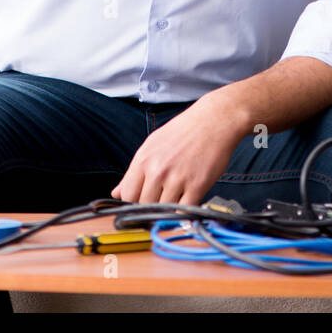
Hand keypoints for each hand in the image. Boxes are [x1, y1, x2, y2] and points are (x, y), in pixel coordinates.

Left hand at [111, 92, 247, 205]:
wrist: (214, 121)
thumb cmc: (184, 131)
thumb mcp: (152, 145)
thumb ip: (133, 171)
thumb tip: (117, 192)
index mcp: (144, 160)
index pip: (128, 195)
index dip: (133, 202)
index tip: (140, 202)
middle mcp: (158, 170)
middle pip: (145, 205)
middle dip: (151, 207)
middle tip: (161, 200)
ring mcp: (178, 179)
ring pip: (164, 210)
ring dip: (169, 209)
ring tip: (176, 197)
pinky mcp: (197, 185)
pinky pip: (185, 210)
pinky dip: (184, 211)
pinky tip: (186, 201)